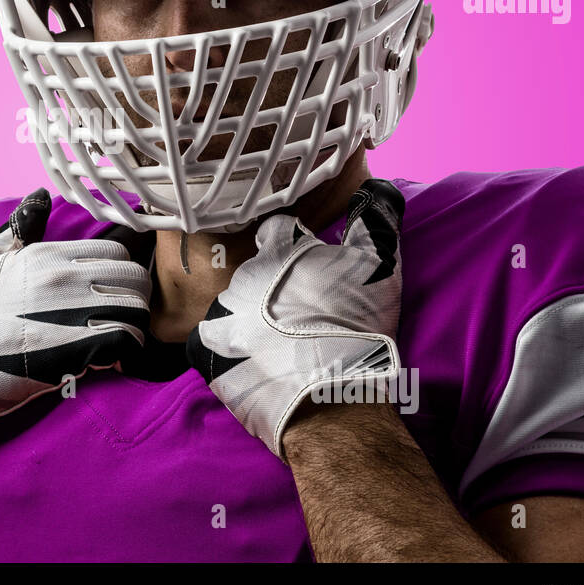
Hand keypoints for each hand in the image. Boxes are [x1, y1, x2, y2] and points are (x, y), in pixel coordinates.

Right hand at [0, 188, 150, 455]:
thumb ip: (20, 228)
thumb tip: (40, 196)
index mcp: (47, 255)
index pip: (116, 252)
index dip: (117, 276)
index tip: (107, 296)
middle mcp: (64, 277)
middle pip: (135, 278)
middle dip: (134, 300)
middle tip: (118, 321)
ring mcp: (72, 313)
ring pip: (138, 309)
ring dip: (133, 327)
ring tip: (114, 343)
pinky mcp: (76, 350)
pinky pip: (127, 341)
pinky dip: (125, 352)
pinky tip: (106, 361)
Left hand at [186, 178, 404, 459]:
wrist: (329, 398)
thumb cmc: (358, 330)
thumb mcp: (379, 265)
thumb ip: (375, 218)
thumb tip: (374, 186)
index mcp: (278, 249)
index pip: (277, 231)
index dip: (294, 246)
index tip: (308, 267)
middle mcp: (241, 274)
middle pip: (255, 273)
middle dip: (273, 289)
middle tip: (299, 317)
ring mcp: (219, 312)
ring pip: (232, 306)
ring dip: (250, 320)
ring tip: (279, 346)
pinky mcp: (203, 349)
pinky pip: (211, 341)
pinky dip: (229, 350)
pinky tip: (256, 362)